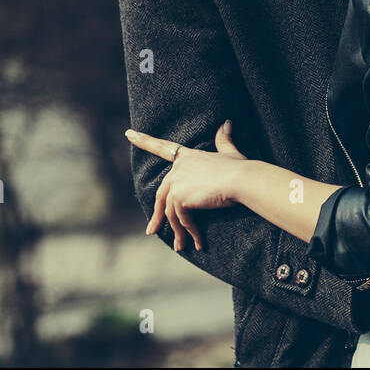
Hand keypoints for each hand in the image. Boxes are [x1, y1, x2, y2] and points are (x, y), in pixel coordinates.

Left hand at [125, 120, 248, 253]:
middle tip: (152, 231)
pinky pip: (181, 219)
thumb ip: (224, 140)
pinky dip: (189, 232)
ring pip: (170, 211)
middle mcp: (178, 167)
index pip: (162, 146)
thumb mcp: (230, 152)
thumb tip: (227, 122)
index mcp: (188, 156)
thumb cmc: (239, 168)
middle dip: (157, 215)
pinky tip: (199, 242)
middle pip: (162, 193)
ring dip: (177, 231)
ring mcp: (177, 182)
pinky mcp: (179, 197)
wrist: (241, 180)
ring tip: (181, 247)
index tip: (128, 134)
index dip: (145, 140)